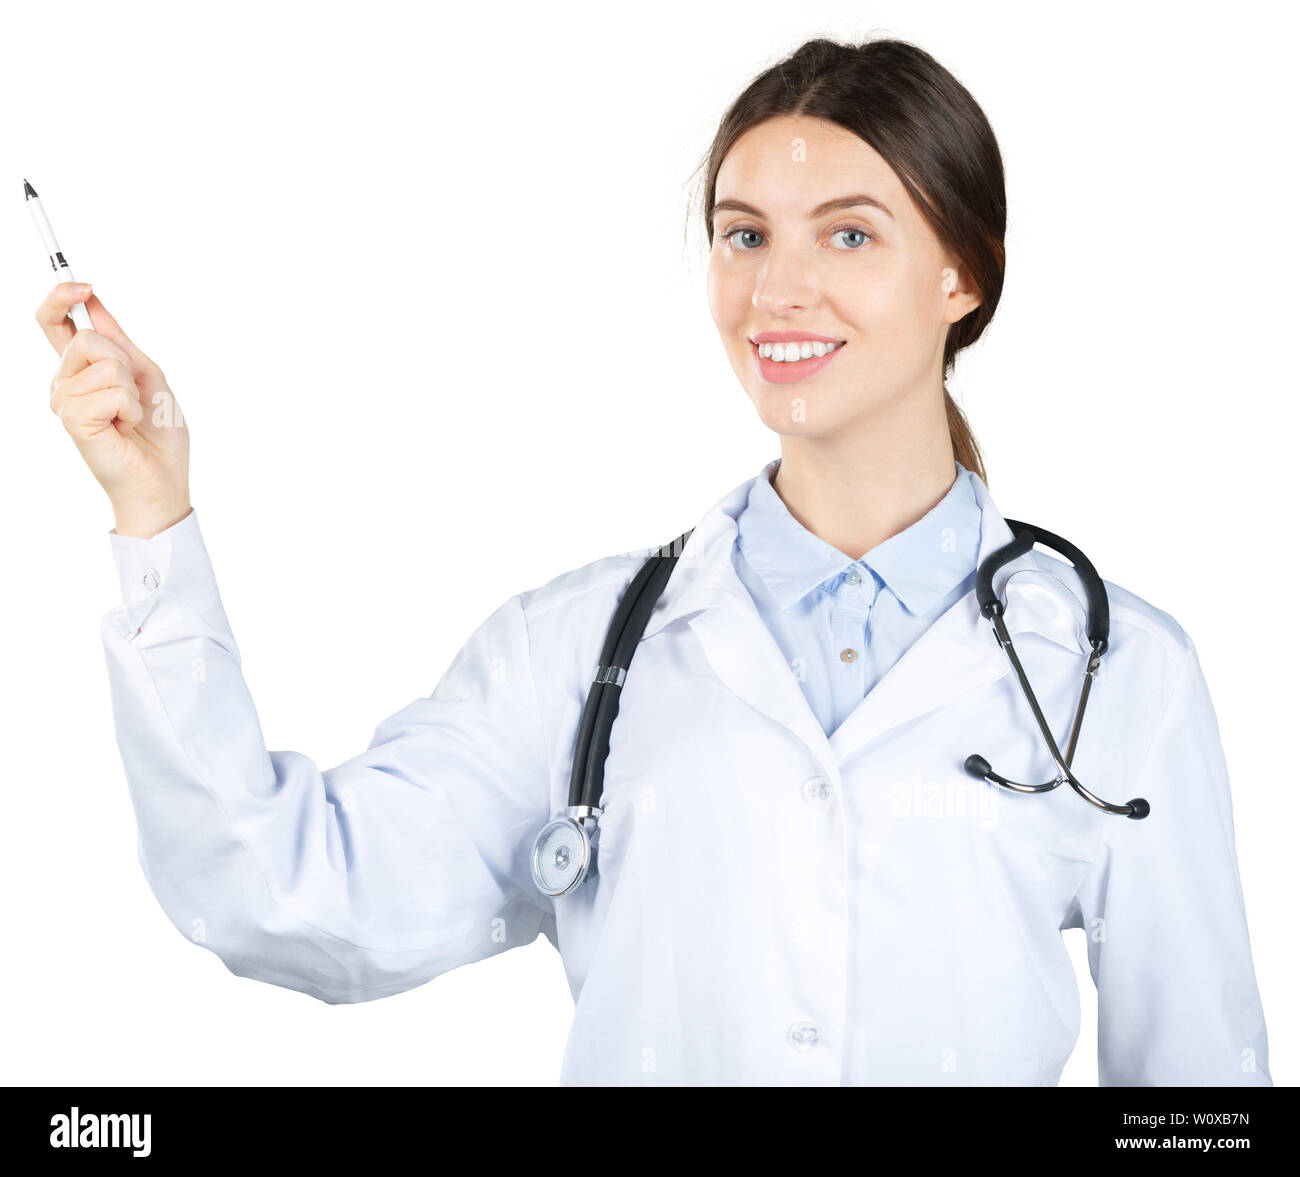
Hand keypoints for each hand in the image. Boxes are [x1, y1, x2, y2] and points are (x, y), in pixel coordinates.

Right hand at [37, 282, 190, 537]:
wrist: (162, 480)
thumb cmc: (157, 436)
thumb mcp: (146, 376)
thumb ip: (119, 341)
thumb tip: (92, 303)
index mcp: (81, 371)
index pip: (54, 324)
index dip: (60, 298)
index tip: (83, 285)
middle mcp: (65, 384)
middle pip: (86, 337)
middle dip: (124, 362)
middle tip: (134, 398)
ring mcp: (66, 402)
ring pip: (103, 362)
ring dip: (131, 389)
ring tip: (131, 417)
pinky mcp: (73, 420)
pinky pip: (110, 389)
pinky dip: (130, 407)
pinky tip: (125, 427)